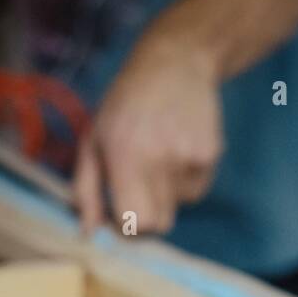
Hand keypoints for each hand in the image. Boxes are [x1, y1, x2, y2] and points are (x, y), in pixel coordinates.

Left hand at [75, 32, 223, 236]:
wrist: (175, 64)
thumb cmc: (125, 104)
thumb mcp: (93, 139)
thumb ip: (86, 189)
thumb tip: (87, 232)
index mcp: (126, 155)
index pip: (136, 223)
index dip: (126, 228)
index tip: (118, 216)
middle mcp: (161, 158)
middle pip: (160, 224)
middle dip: (145, 218)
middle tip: (135, 192)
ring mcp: (191, 157)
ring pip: (177, 207)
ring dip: (164, 193)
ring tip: (158, 155)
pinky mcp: (211, 155)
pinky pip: (195, 191)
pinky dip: (183, 181)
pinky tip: (176, 149)